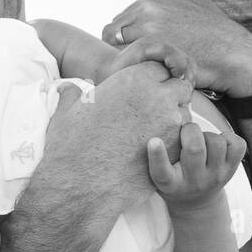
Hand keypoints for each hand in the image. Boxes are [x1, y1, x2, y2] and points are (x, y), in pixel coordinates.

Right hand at [42, 62, 193, 210]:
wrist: (80, 183)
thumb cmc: (72, 146)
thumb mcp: (67, 111)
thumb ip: (72, 94)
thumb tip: (66, 88)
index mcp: (134, 79)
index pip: (159, 69)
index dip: (152, 81)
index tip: (142, 95)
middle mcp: (157, 96)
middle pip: (179, 87)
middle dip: (170, 96)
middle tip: (153, 112)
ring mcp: (170, 124)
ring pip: (185, 114)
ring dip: (174, 120)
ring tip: (152, 134)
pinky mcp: (176, 149)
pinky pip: (183, 140)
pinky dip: (174, 142)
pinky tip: (154, 151)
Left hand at [103, 0, 251, 97]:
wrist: (234, 55)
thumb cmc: (215, 31)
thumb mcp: (191, 0)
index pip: (121, 19)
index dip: (126, 37)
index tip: (137, 51)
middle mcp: (149, 6)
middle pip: (113, 32)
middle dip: (120, 47)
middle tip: (137, 63)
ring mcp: (148, 26)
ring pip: (116, 46)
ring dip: (123, 58)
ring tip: (140, 70)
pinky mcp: (150, 47)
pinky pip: (124, 60)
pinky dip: (129, 68)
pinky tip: (143, 74)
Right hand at [147, 122, 246, 212]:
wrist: (196, 202)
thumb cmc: (175, 180)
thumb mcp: (159, 174)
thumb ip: (160, 155)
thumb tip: (168, 119)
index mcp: (171, 185)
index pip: (162, 173)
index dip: (157, 155)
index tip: (153, 141)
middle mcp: (195, 182)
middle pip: (195, 150)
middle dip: (189, 131)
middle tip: (185, 131)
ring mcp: (216, 176)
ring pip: (217, 143)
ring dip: (207, 134)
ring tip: (201, 139)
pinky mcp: (231, 169)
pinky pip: (236, 145)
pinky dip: (227, 137)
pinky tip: (218, 142)